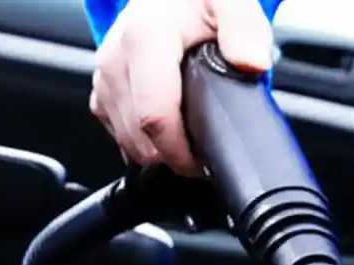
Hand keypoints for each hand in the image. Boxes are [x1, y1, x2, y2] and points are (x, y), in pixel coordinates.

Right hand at [90, 0, 273, 175]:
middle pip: (141, 139)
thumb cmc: (197, 0)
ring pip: (129, 142)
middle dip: (176, 155)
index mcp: (144, 39)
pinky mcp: (101, 90)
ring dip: (160, 149)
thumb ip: (245, 30)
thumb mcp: (231, 3)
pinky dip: (144, 140)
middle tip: (206, 147)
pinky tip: (170, 125)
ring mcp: (104, 76)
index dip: (183, 153)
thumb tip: (252, 63)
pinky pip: (119, 134)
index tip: (207, 160)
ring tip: (191, 135)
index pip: (155, 118)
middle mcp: (115, 59)